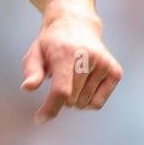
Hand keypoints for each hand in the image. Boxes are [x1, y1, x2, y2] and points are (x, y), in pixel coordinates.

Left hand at [21, 9, 121, 124]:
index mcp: (67, 53)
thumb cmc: (52, 43)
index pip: (61, 90)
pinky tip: (84, 83)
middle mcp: (89, 57)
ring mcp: (104, 64)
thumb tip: (27, 88)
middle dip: (60, 98)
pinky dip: (88, 100)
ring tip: (72, 77)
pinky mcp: (115, 72)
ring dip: (74, 99)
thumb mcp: (36, 52)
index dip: (50, 108)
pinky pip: (97, 103)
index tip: (39, 119)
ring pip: (84, 104)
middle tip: (60, 78)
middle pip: (71, 100)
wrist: (77, 24)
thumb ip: (31, 71)